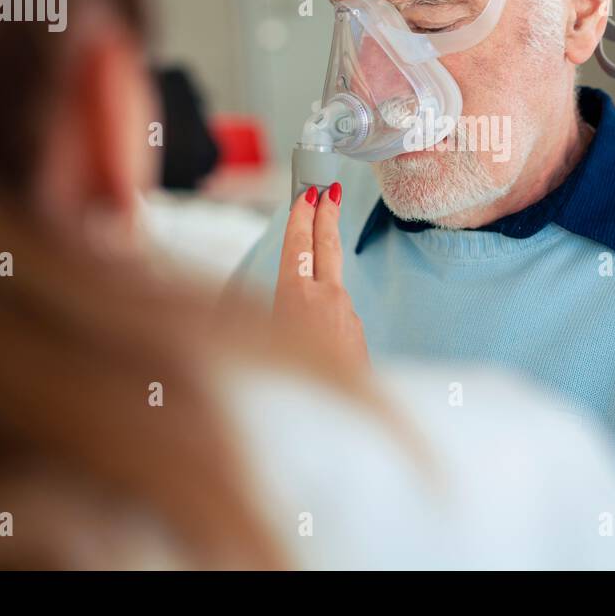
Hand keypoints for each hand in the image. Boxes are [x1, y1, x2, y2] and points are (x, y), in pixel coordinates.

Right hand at [273, 182, 368, 370]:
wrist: (332, 425)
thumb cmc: (284, 388)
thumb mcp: (257, 345)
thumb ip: (266, 314)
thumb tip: (279, 297)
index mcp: (296, 296)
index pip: (298, 244)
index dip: (302, 216)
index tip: (307, 194)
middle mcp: (326, 299)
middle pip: (327, 247)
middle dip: (327, 216)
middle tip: (330, 191)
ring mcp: (346, 317)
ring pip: (331, 287)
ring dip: (322, 270)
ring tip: (310, 264)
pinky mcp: (357, 337)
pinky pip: (336, 318)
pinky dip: (324, 314)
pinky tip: (310, 334)